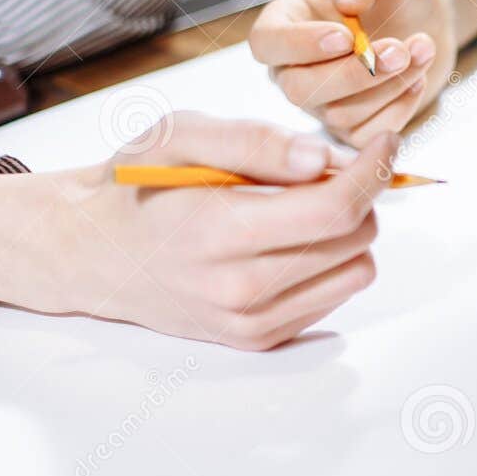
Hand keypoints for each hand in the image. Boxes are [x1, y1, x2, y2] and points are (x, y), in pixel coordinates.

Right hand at [0, 113, 396, 349]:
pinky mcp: (259, 339)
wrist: (92, 253)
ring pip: (356, 271)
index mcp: (220, 231)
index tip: (384, 144)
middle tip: (323, 172)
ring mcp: (251, 322)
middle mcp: (240, 288)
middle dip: (357, 195)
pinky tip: (287, 242)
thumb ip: (253, 141)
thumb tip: (321, 158)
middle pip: (356, 238)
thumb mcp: (180, 135)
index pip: (335, 209)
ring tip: (300, 208)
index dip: (373, 170)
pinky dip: (328, 264)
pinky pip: (333, 298)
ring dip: (347, 233)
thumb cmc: (137, 187)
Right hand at [249, 0, 476, 146]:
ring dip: (389, 85)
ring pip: (340, 115)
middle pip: (301, 89)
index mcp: (286, 22)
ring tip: (422, 48)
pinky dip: (400, 106)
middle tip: (400, 49)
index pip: (266, 43)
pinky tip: (417, 76)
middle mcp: (295, 68)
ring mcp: (323, 103)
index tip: (345, 35)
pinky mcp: (354, 126)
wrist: (431, 14)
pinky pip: (369, 134)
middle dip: (354, 74)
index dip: (299, 44)